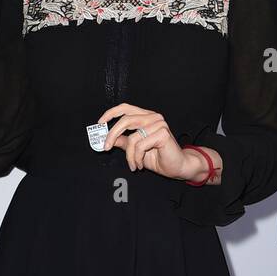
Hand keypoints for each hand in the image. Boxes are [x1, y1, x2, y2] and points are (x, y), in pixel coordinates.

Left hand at [96, 103, 218, 181]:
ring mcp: (158, 123)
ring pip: (132, 138)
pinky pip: (140, 146)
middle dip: (112, 135)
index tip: (100, 123)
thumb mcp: (134, 149)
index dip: (111, 113)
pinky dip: (136, 158)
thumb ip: (123, 142)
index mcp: (145, 117)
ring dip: (129, 155)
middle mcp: (152, 117)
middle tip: (105, 148)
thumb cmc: (157, 157)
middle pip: (125, 120)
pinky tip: (140, 164)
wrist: (177, 167)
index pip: (125, 108)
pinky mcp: (162, 133)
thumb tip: (107, 138)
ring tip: (133, 164)